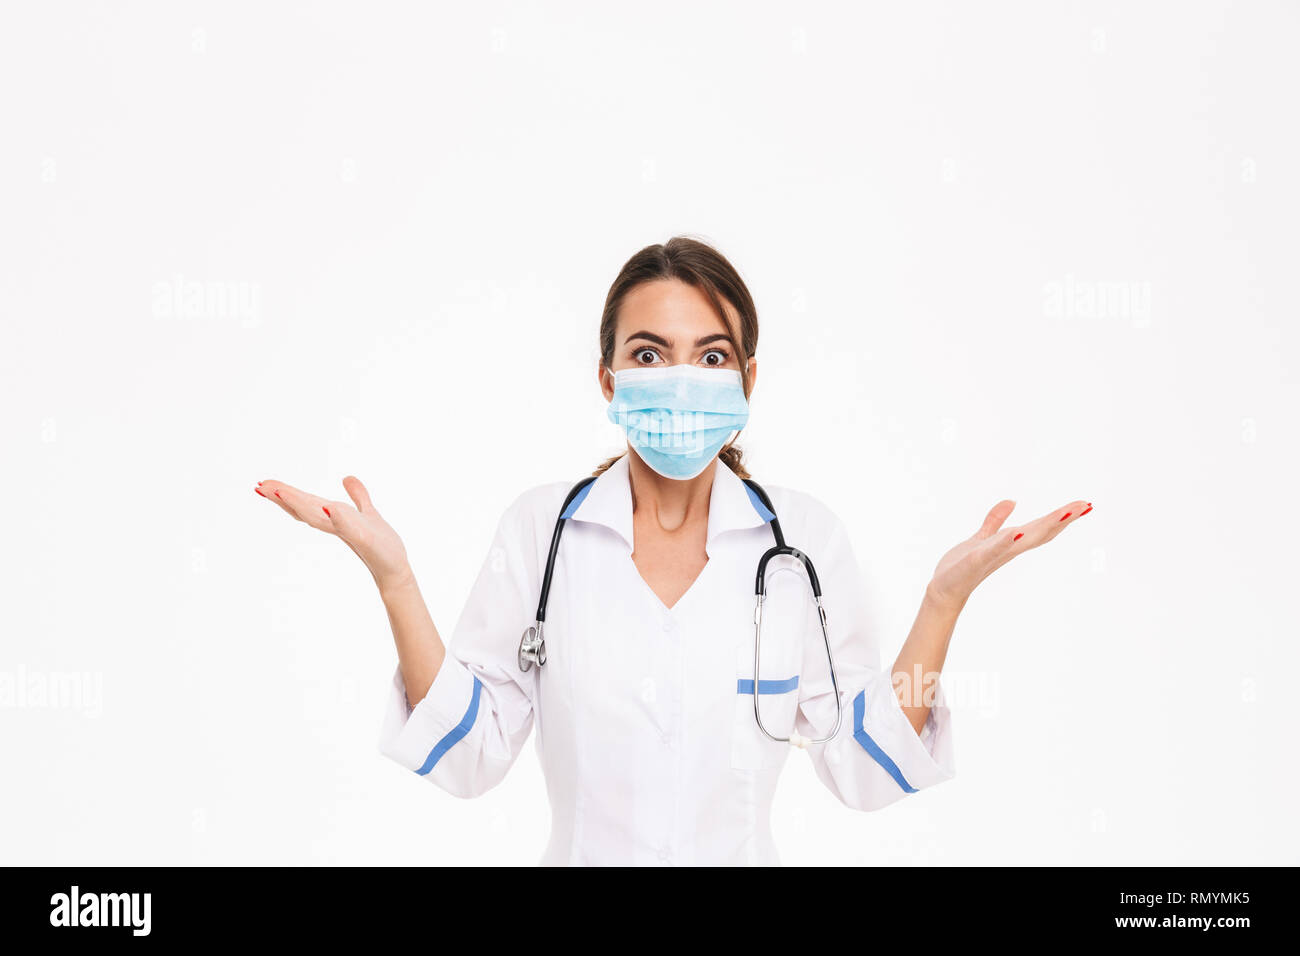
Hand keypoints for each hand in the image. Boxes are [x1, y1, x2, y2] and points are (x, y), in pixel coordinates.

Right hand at [255, 475, 412, 591]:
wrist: (395, 568)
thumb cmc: (381, 544)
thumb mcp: (368, 512)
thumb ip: (358, 496)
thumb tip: (347, 477)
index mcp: (336, 517)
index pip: (307, 503)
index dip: (286, 494)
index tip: (263, 484)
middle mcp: (337, 525)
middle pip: (306, 509)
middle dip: (284, 498)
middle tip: (260, 487)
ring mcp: (350, 532)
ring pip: (321, 517)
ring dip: (302, 505)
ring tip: (281, 492)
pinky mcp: (366, 540)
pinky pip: (350, 528)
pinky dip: (339, 519)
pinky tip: (329, 508)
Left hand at [926, 498, 1092, 610]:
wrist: (944, 589)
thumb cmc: (962, 566)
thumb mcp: (982, 537)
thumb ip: (995, 521)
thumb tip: (1012, 501)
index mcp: (1010, 543)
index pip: (1041, 528)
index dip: (1062, 516)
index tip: (1084, 505)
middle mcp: (1007, 549)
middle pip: (1040, 532)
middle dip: (1062, 519)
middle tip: (1085, 506)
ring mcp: (993, 556)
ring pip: (1022, 539)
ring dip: (1043, 527)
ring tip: (1063, 513)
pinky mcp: (975, 561)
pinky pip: (993, 550)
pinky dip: (1005, 541)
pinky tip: (1017, 532)